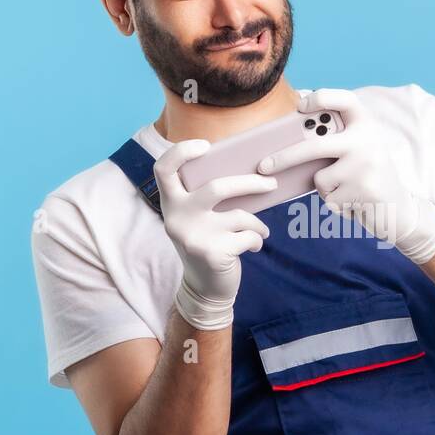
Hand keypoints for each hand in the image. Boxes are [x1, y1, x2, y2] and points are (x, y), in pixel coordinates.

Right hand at [152, 139, 276, 328]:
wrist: (204, 289)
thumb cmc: (206, 242)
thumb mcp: (197, 218)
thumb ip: (205, 197)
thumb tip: (248, 168)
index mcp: (171, 203)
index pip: (163, 170)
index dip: (180, 152)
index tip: (205, 146)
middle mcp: (177, 218)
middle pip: (217, 188)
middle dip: (250, 183)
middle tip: (270, 184)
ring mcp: (194, 236)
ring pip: (240, 215)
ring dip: (257, 222)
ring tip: (261, 228)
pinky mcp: (213, 253)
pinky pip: (248, 236)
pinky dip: (257, 239)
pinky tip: (253, 245)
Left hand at [256, 88, 434, 263]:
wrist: (400, 209)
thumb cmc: (368, 175)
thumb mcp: (359, 150)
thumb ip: (335, 140)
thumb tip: (287, 140)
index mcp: (367, 124)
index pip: (344, 100)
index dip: (321, 98)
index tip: (300, 106)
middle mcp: (368, 141)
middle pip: (314, 146)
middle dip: (284, 158)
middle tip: (263, 166)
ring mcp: (366, 166)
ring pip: (320, 178)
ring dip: (325, 188)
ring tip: (346, 188)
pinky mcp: (364, 192)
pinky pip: (329, 198)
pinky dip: (335, 203)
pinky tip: (354, 201)